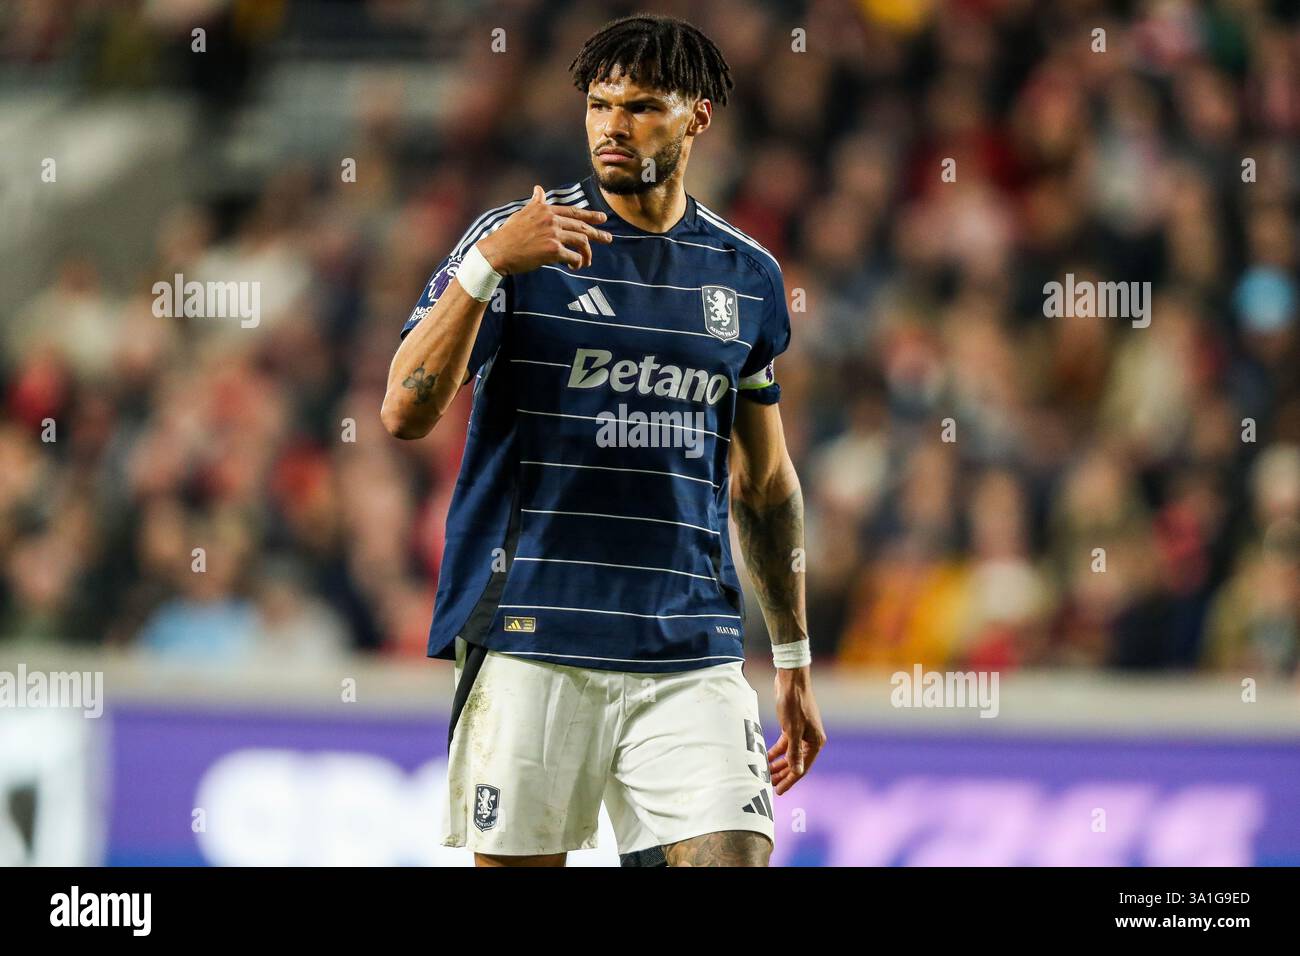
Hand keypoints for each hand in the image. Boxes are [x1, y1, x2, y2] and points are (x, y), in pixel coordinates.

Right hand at [476, 184, 612, 274]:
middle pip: (581, 225)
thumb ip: (535, 203)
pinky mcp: (553, 250)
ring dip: (586, 254)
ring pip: (581, 241)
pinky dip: (577, 263)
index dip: (589, 215)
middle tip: (608, 238)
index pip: (573, 212)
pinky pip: (574, 257)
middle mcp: (551, 219)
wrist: (498, 251)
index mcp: (545, 210)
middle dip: (597, 233)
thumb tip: (538, 188)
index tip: (602, 218)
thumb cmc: (507, 235)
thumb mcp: (522, 213)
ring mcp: (553, 234)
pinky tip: (575, 267)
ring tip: (587, 262)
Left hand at [767, 665, 825, 795]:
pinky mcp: (792, 726)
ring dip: (778, 764)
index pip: (802, 768)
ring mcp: (801, 732)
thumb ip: (793, 752)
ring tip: (766, 774)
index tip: (778, 791)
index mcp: (815, 742)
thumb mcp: (792, 730)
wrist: (791, 680)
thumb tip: (796, 772)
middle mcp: (810, 739)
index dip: (790, 780)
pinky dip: (776, 751)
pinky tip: (766, 758)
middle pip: (796, 763)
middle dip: (783, 774)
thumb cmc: (794, 704)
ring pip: (789, 754)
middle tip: (769, 785)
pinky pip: (784, 744)